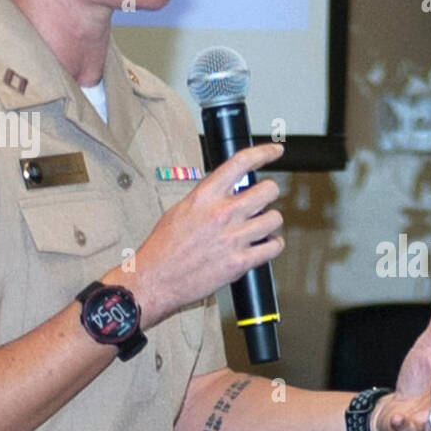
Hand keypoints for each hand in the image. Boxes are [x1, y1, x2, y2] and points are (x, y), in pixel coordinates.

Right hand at [122, 143, 284, 325]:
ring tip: (260, 226)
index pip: (241, 162)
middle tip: (262, 201)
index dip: (264, 152)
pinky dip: (273, 245)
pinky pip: (273, 247)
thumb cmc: (164, 246)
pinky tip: (264, 244)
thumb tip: (230, 190)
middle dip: (268, 194)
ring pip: (275, 218)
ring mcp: (233, 238)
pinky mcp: (239, 262)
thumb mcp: (181, 209)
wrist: (155, 278)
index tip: (275, 151)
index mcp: (205, 196)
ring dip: (270, 222)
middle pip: (268, 190)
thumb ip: (208, 198)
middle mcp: (222, 213)